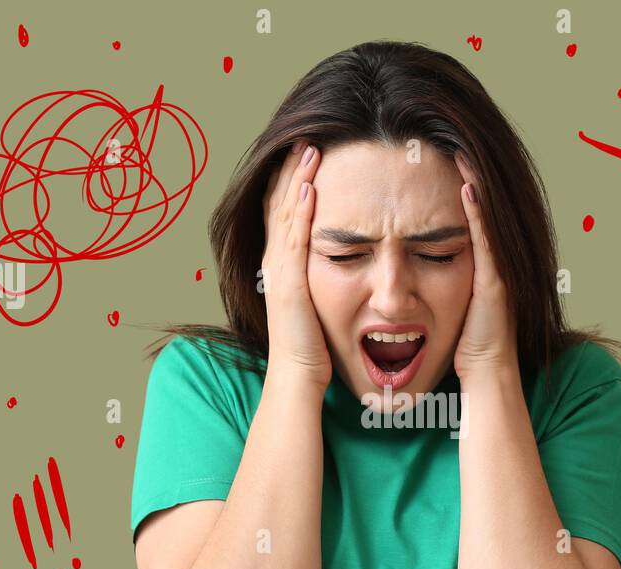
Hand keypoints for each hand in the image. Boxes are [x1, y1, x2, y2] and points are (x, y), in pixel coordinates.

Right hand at [261, 140, 330, 393]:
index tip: (305, 156)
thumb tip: (344, 272)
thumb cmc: (314, 352)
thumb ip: (326, 286)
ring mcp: (280, 274)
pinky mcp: (289, 285)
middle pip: (280, 205)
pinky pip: (294, 240)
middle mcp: (277, 265)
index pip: (285, 215)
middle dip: (291, 171)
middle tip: (304, 138)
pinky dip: (300, 212)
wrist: (298, 379)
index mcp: (285, 269)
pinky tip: (309, 187)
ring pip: (285, 215)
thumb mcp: (320, 309)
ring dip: (296, 180)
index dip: (292, 184)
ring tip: (308, 148)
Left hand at [452, 151, 516, 379]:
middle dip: (466, 176)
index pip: (464, 218)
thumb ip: (431, 287)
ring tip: (457, 150)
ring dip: (473, 183)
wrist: (485, 374)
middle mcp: (489, 263)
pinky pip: (484, 239)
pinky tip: (467, 187)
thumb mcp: (443, 309)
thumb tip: (405, 275)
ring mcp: (494, 270)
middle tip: (447, 142)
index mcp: (475, 267)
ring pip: (483, 217)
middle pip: (478, 210)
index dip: (455, 189)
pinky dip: (477, 212)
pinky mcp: (494, 281)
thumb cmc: (462, 349)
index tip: (435, 159)